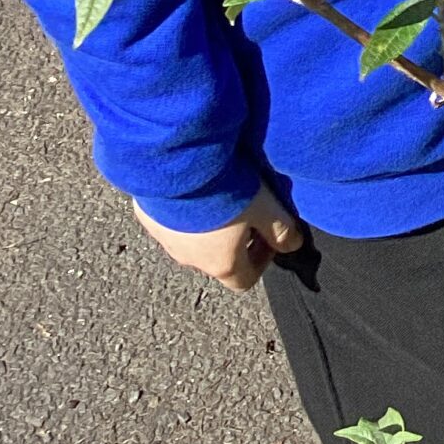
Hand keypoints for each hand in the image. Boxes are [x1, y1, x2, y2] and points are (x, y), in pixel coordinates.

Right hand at [133, 182, 303, 291]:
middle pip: (217, 259)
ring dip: (208, 226)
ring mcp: (166, 240)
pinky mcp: (148, 218)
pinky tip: (192, 186)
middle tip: (245, 211)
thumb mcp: (265, 208)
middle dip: (234, 240)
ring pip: (192, 240)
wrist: (177, 164)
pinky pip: (169, 220)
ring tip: (218, 195)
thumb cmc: (224, 191)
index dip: (262, 260)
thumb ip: (283, 230)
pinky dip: (183, 211)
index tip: (267, 235)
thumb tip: (295, 245)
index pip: (245, 280)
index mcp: (220, 264)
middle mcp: (190, 259)